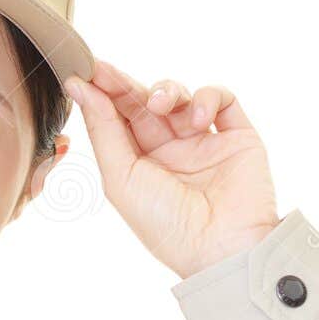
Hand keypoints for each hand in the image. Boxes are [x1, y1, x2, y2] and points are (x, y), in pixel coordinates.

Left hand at [62, 59, 278, 279]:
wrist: (223, 249)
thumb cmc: (165, 225)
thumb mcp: (120, 178)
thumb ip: (102, 131)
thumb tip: (80, 87)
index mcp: (139, 164)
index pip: (118, 119)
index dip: (101, 94)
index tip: (84, 72)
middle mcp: (170, 151)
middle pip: (144, 102)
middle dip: (123, 84)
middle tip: (104, 70)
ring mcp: (204, 142)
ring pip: (181, 95)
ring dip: (167, 90)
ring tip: (160, 105)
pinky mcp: (238, 136)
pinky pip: (223, 99)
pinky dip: (207, 98)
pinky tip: (198, 119)